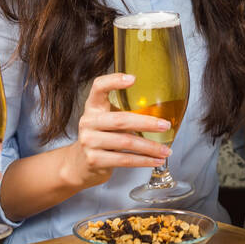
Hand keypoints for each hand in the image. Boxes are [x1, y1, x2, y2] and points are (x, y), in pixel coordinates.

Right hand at [60, 73, 172, 190]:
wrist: (79, 164)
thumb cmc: (101, 138)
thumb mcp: (107, 120)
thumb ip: (124, 113)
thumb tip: (160, 113)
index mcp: (93, 107)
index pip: (99, 87)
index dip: (114, 81)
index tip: (133, 79)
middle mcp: (88, 122)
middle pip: (121, 119)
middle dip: (147, 123)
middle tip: (165, 125)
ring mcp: (89, 141)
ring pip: (126, 142)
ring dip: (150, 147)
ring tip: (166, 150)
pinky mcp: (94, 160)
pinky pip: (124, 160)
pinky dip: (143, 161)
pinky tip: (155, 161)